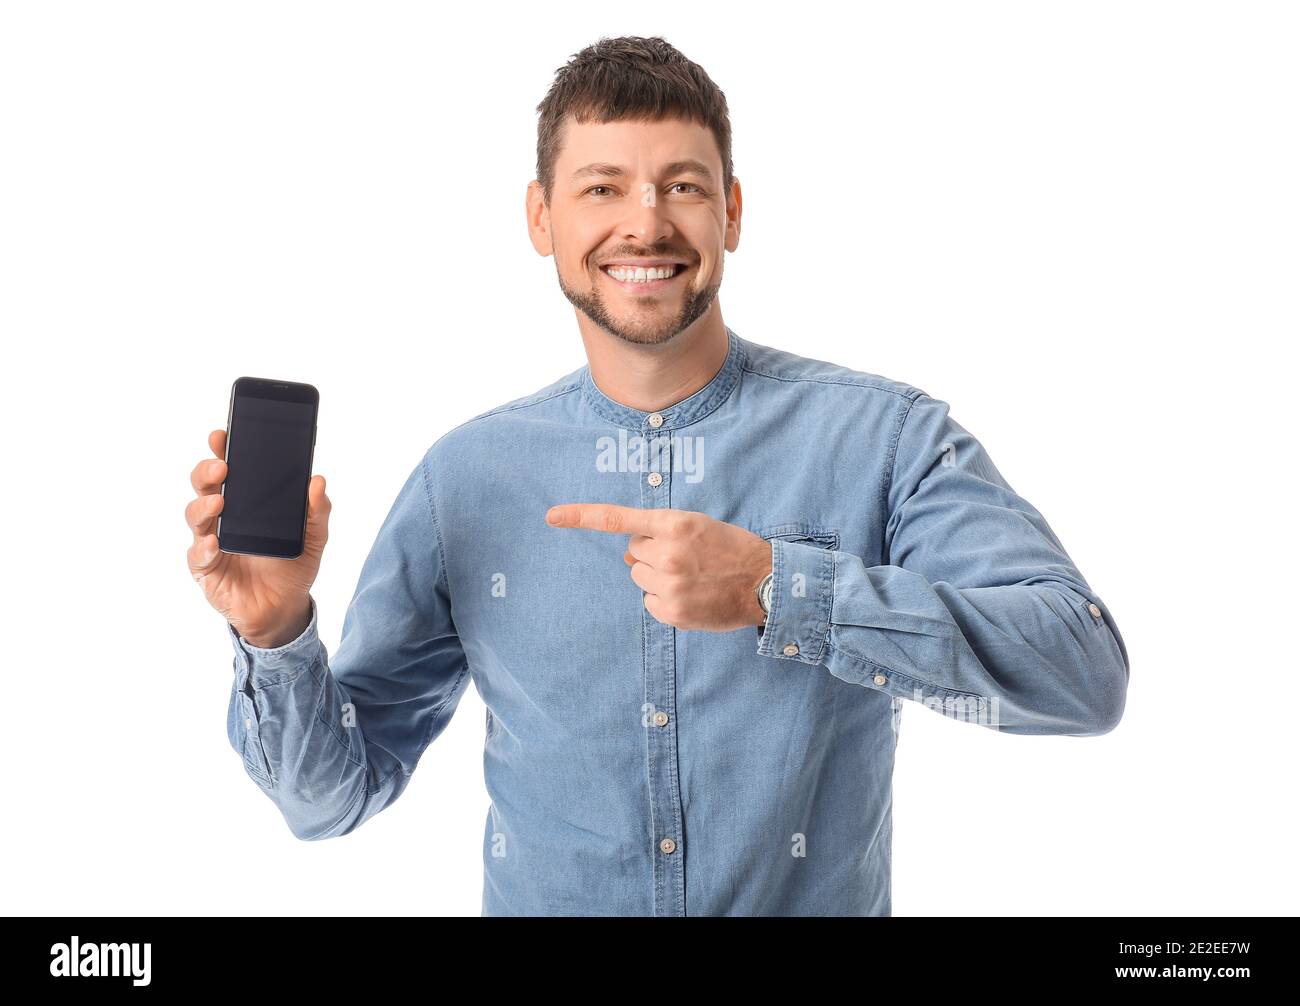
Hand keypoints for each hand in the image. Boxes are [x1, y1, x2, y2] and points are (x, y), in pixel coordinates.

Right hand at [186, 428, 330, 646]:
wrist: (284, 608)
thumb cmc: (293, 566)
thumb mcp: (314, 537)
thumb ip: (317, 511)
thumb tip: (318, 481)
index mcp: (246, 502)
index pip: (230, 470)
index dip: (223, 450)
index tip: (223, 435)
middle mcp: (224, 516)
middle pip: (205, 486)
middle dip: (208, 472)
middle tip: (223, 467)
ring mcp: (211, 540)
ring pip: (195, 515)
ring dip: (203, 506)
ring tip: (219, 503)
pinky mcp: (206, 568)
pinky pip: (198, 555)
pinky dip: (204, 547)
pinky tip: (214, 543)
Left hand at [546, 503, 771, 630]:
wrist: (766, 583)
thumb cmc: (732, 550)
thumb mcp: (698, 526)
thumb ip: (660, 532)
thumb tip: (628, 551)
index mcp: (674, 523)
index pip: (617, 519)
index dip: (581, 517)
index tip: (551, 516)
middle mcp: (667, 552)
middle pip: (633, 552)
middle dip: (652, 554)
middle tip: (686, 558)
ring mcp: (668, 584)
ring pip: (639, 577)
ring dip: (657, 577)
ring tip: (691, 577)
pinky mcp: (671, 610)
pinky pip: (649, 602)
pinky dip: (664, 600)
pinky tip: (690, 596)